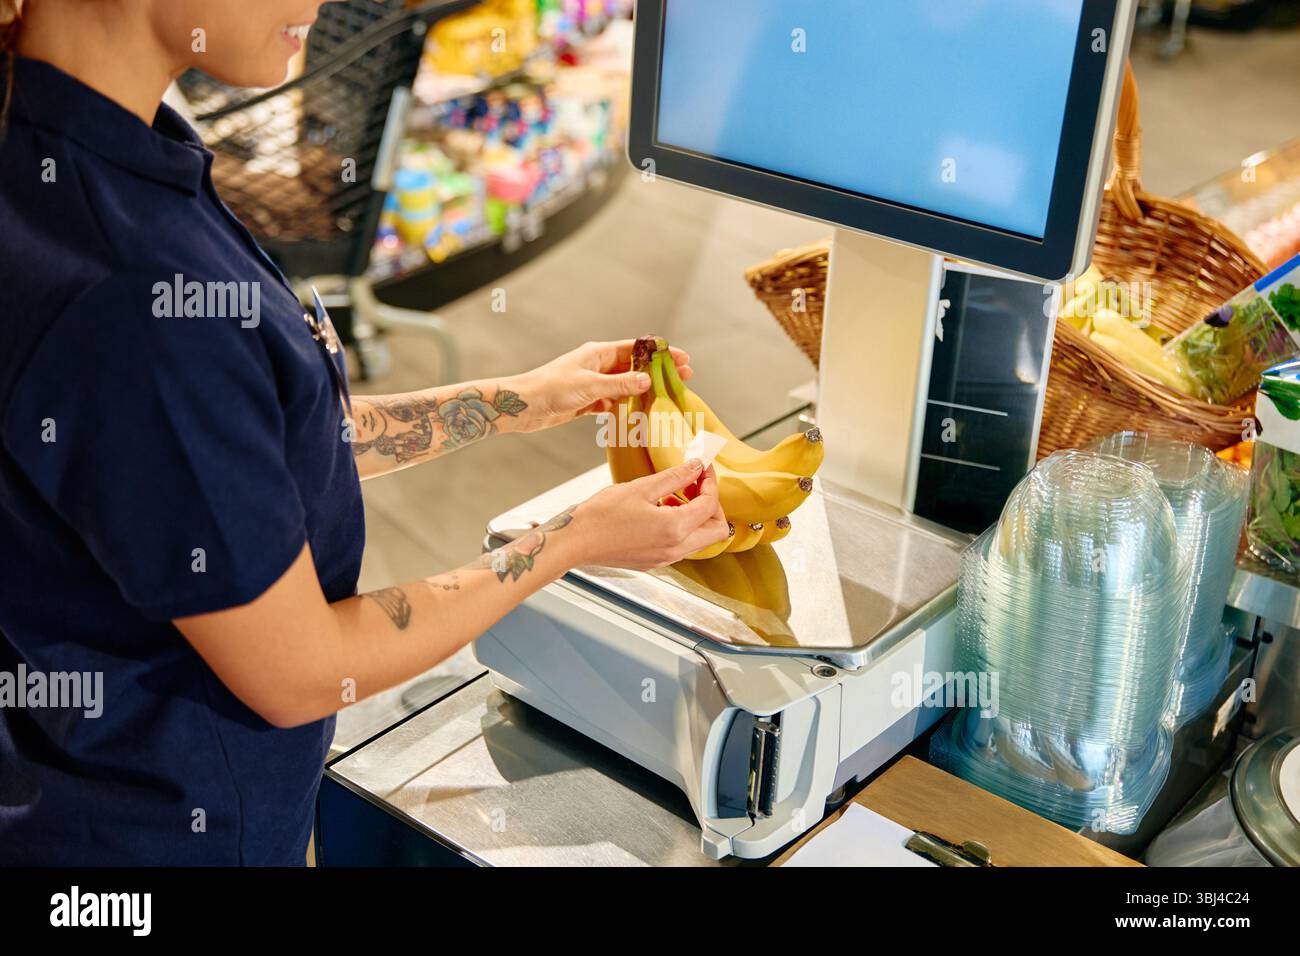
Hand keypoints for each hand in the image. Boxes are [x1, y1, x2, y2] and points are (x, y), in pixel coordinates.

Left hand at [512, 340, 691, 433]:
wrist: (522, 406)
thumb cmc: (550, 389)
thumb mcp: (589, 386)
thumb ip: (620, 384)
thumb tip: (647, 381)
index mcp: (598, 353)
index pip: (637, 348)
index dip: (660, 353)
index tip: (682, 358)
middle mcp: (597, 365)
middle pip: (635, 366)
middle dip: (658, 372)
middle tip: (684, 378)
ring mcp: (593, 383)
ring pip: (625, 385)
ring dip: (644, 390)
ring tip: (667, 398)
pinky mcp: (587, 401)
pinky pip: (613, 401)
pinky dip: (626, 406)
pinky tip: (640, 413)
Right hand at [569, 461, 727, 570]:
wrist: (575, 541)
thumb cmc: (601, 516)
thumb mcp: (641, 487)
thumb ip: (675, 476)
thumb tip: (696, 466)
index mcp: (675, 529)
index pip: (710, 505)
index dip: (710, 482)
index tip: (702, 468)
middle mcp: (674, 549)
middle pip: (716, 530)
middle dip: (711, 504)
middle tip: (696, 484)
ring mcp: (664, 559)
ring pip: (699, 539)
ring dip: (695, 516)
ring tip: (674, 495)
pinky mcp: (654, 561)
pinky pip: (680, 545)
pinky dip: (681, 526)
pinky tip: (660, 509)